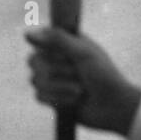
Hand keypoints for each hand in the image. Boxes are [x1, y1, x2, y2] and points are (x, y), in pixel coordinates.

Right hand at [25, 27, 140, 135]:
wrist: (113, 105)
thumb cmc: (104, 75)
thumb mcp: (84, 53)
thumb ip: (57, 40)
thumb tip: (27, 34)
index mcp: (65, 44)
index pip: (40, 40)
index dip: (50, 50)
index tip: (66, 57)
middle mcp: (56, 59)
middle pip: (34, 61)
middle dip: (59, 71)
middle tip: (78, 73)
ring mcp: (52, 79)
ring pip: (36, 80)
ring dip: (61, 87)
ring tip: (80, 90)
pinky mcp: (51, 97)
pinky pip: (39, 96)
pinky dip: (59, 99)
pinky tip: (75, 101)